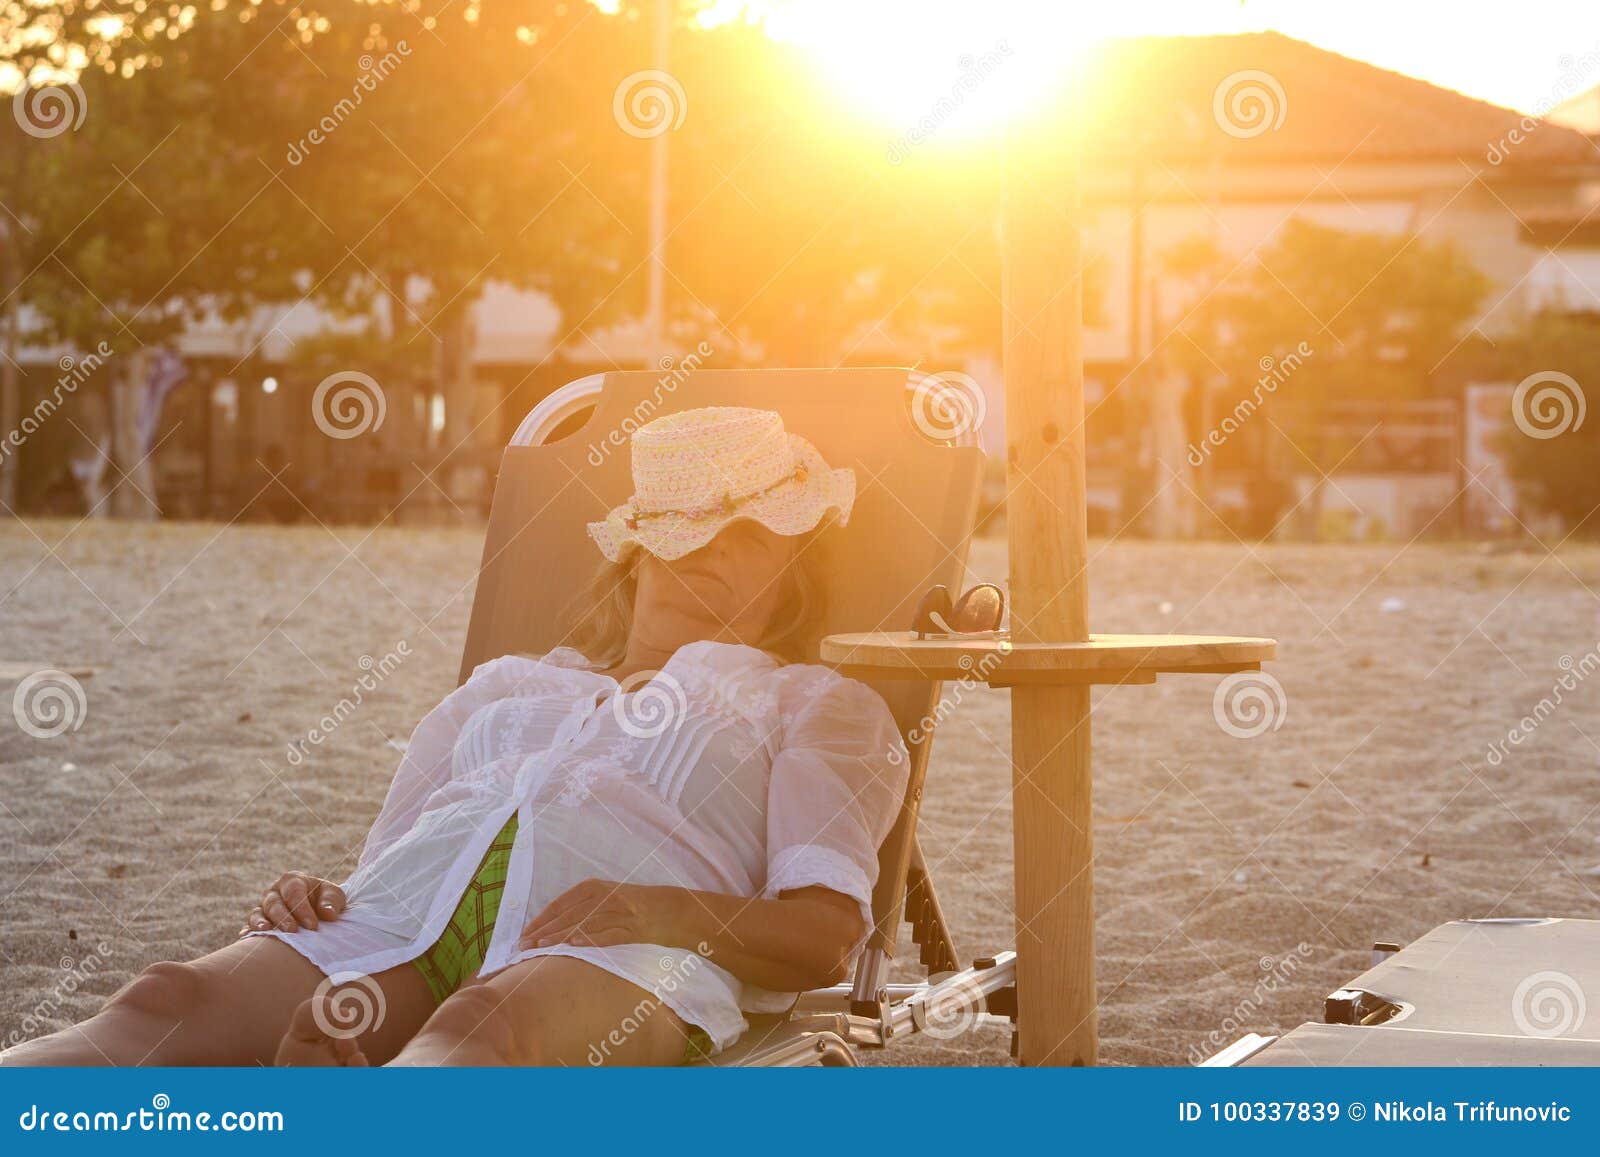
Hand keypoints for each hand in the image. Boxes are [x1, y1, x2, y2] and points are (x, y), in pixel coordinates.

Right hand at [240, 872, 345, 935]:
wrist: (315, 912)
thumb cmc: (324, 901)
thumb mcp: (333, 896)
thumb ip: (331, 901)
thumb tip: (328, 914)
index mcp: (292, 881)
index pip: (295, 893)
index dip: (303, 909)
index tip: (313, 926)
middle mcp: (274, 892)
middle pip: (274, 903)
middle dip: (283, 917)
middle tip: (293, 931)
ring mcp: (262, 907)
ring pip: (257, 913)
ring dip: (260, 922)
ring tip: (266, 931)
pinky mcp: (256, 923)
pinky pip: (248, 927)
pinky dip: (247, 932)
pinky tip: (246, 938)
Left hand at [518, 880, 681, 951]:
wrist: (668, 910)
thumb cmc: (630, 906)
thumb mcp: (603, 898)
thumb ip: (578, 908)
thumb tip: (546, 926)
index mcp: (592, 887)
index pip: (559, 905)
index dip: (539, 920)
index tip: (522, 935)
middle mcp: (603, 896)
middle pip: (568, 915)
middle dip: (544, 931)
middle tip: (523, 946)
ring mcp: (619, 911)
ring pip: (584, 924)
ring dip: (561, 936)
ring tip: (541, 947)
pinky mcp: (633, 927)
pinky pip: (609, 934)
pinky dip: (591, 939)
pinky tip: (575, 945)